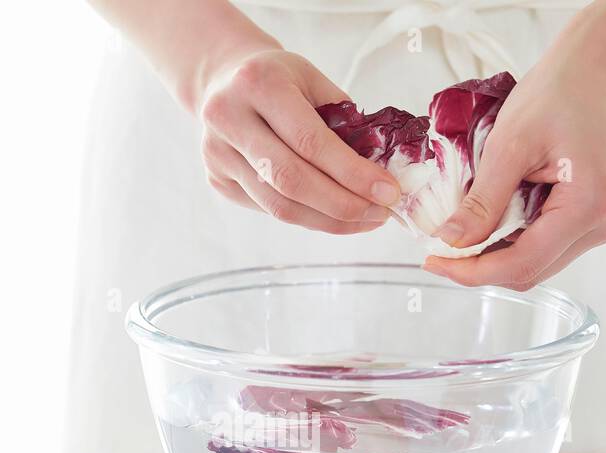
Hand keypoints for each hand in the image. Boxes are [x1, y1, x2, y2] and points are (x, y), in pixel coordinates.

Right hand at [198, 50, 401, 233]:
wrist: (223, 78)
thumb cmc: (278, 79)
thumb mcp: (313, 81)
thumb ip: (343, 122)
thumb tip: (380, 173)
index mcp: (259, 84)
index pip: (311, 142)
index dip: (353, 174)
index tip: (388, 192)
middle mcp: (229, 119)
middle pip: (292, 181)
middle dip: (343, 205)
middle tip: (380, 214)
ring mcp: (217, 154)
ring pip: (279, 206)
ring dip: (328, 220)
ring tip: (364, 219)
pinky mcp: (217, 180)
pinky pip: (269, 209)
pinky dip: (307, 216)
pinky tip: (332, 213)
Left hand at [424, 47, 605, 287]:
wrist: (594, 72)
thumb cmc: (558, 94)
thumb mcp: (509, 145)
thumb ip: (482, 201)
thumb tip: (451, 242)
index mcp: (590, 205)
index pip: (523, 263)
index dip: (474, 272)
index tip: (435, 262)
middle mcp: (604, 223)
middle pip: (531, 270)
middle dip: (482, 265)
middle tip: (441, 249)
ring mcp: (603, 224)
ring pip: (538, 263)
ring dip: (497, 253)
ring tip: (466, 228)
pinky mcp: (595, 219)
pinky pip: (547, 246)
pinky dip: (515, 239)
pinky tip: (494, 218)